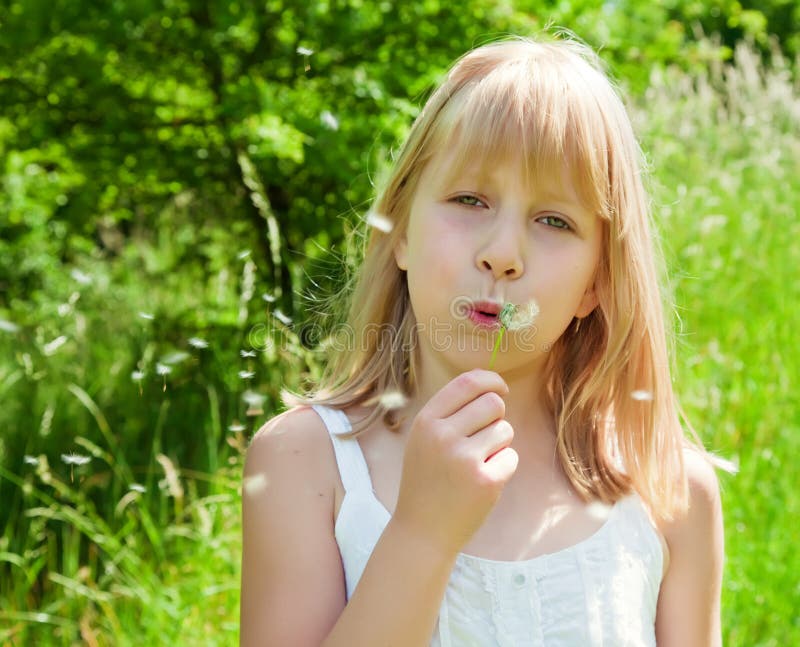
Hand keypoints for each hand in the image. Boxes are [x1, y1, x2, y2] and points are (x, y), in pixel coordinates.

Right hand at [392, 369, 518, 555]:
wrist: (422, 531)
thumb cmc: (427, 481)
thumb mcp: (424, 440)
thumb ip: (450, 413)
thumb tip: (490, 385)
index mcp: (426, 421)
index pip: (467, 382)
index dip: (490, 380)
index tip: (501, 388)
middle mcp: (443, 435)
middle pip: (493, 404)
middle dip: (496, 418)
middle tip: (484, 439)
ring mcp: (464, 459)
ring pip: (505, 430)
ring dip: (499, 445)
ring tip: (478, 464)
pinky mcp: (486, 481)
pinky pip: (511, 457)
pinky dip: (503, 467)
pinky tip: (483, 481)